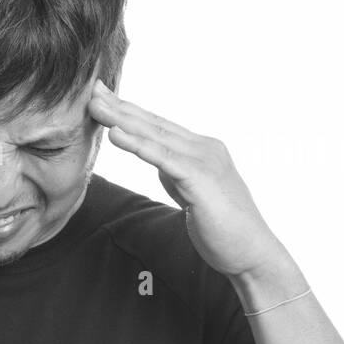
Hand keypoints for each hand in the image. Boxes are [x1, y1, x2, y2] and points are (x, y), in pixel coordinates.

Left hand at [87, 79, 285, 277]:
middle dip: (121, 107)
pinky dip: (137, 144)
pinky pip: (162, 158)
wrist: (251, 253)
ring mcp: (204, 160)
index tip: (104, 98)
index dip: (130, 111)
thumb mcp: (193, 192)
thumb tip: (159, 162)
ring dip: (122, 119)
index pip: (160, 126)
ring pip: (156, 135)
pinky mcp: (200, 178)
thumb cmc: (222, 228)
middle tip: (93, 90)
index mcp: (202, 150)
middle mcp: (204, 148)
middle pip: (154, 123)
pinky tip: (115, 134)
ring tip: (96, 105)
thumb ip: (177, 173)